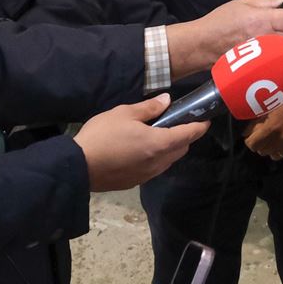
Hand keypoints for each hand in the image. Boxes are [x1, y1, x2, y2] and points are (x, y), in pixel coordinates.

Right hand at [74, 96, 208, 191]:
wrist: (77, 167)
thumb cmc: (102, 136)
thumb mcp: (124, 113)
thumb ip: (149, 108)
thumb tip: (167, 101)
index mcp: (159, 144)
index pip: (189, 135)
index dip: (200, 126)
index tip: (205, 119)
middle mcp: (158, 162)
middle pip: (181, 149)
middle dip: (185, 137)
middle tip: (177, 122)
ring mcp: (147, 175)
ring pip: (168, 161)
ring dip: (170, 149)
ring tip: (158, 134)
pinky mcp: (135, 182)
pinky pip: (154, 168)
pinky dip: (156, 158)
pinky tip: (142, 149)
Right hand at [167, 0, 282, 75]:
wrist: (204, 44)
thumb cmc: (222, 20)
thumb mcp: (245, 2)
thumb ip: (270, 0)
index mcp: (264, 20)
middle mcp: (267, 38)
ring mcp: (264, 54)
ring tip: (274, 34)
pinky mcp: (261, 65)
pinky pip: (279, 58)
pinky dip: (280, 51)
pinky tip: (270, 47)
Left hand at [244, 100, 282, 160]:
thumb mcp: (269, 106)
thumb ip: (257, 120)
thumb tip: (246, 131)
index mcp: (269, 130)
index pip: (252, 144)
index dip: (250, 139)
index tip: (251, 134)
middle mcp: (278, 141)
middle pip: (261, 151)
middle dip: (259, 144)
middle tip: (261, 135)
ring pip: (273, 155)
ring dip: (270, 149)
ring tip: (272, 139)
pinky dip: (282, 149)